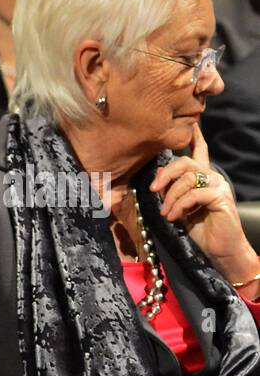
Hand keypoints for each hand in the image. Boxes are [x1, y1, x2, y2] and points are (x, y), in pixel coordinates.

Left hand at [151, 125, 259, 285]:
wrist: (220, 250)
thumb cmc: (200, 231)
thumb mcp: (178, 209)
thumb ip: (170, 192)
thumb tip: (157, 175)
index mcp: (203, 179)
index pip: (199, 153)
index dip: (195, 138)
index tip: (192, 124)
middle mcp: (212, 178)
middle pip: (185, 162)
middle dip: (165, 175)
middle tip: (154, 190)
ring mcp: (218, 186)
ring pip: (187, 178)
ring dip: (170, 197)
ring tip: (167, 213)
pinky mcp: (221, 197)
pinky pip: (194, 193)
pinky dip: (179, 205)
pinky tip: (175, 217)